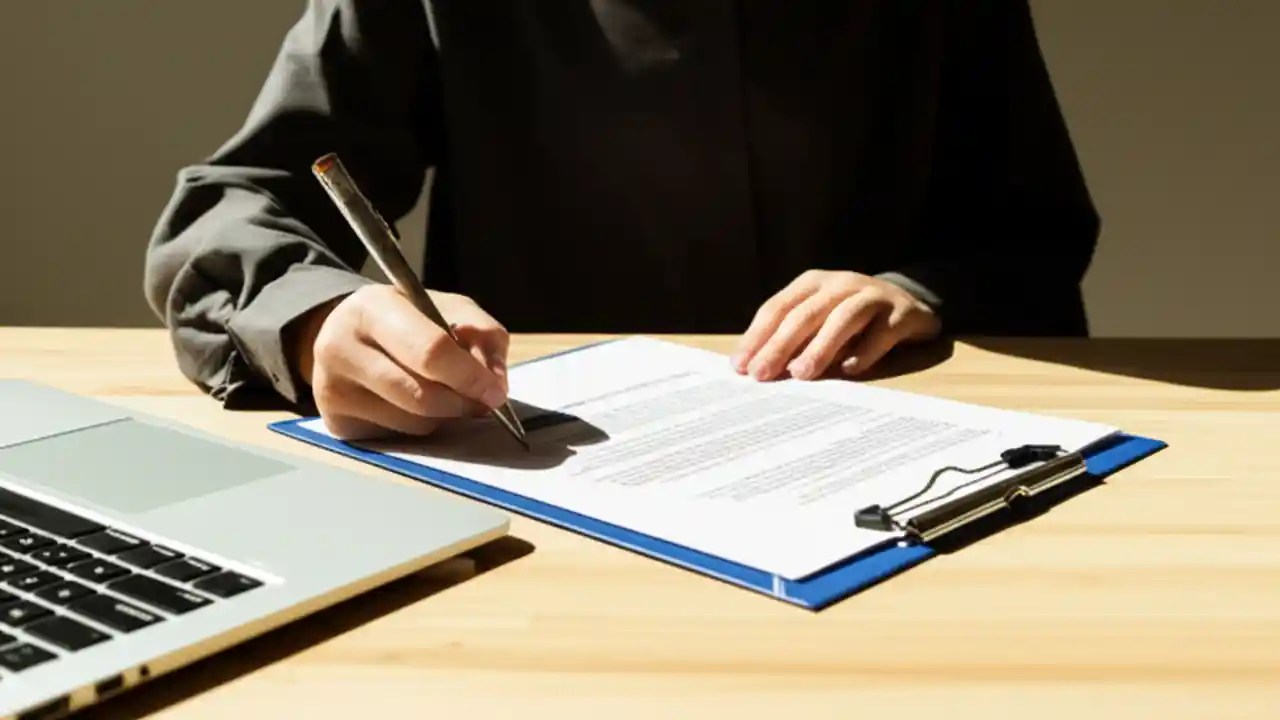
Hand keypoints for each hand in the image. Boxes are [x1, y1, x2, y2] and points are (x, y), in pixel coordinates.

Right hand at [293, 284, 508, 439]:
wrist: (347, 334)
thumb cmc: (405, 319)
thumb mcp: (446, 309)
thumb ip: (481, 334)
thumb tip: (495, 381)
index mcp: (371, 308)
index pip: (429, 350)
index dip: (469, 376)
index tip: (496, 391)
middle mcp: (340, 348)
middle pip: (420, 395)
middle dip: (462, 402)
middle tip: (484, 401)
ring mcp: (331, 390)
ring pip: (412, 422)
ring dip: (443, 416)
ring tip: (445, 394)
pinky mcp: (335, 423)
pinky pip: (397, 438)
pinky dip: (419, 427)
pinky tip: (416, 406)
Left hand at [732, 270, 940, 380]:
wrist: (910, 304)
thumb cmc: (851, 319)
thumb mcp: (818, 320)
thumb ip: (791, 339)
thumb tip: (754, 369)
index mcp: (812, 284)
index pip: (778, 308)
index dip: (757, 336)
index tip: (741, 366)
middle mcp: (840, 284)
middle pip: (805, 314)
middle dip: (780, 345)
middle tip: (762, 374)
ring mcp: (872, 296)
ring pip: (842, 319)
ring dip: (819, 347)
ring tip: (801, 374)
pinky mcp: (901, 314)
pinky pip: (880, 333)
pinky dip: (864, 352)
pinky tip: (848, 370)